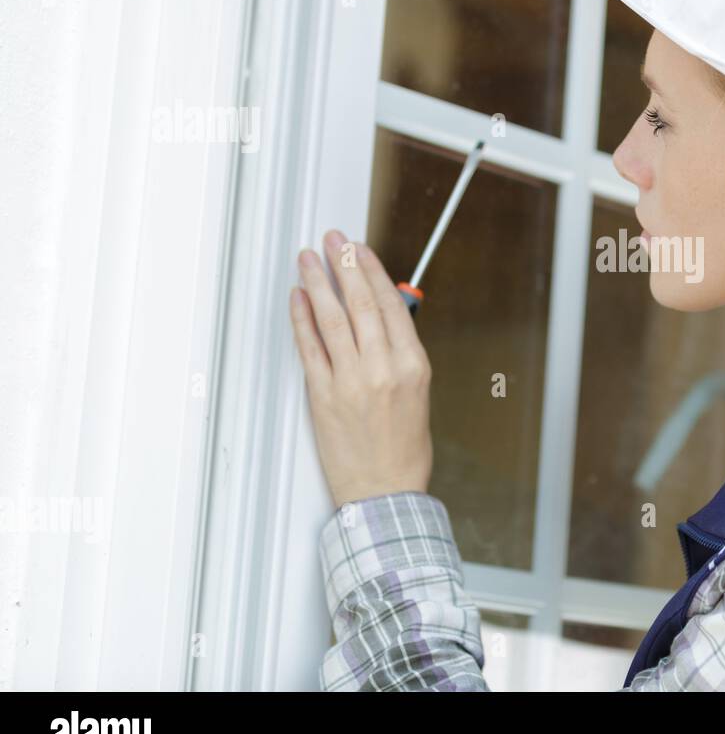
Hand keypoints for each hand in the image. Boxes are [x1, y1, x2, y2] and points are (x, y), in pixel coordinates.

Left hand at [289, 229, 433, 508]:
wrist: (384, 493)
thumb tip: (384, 318)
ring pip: (333, 319)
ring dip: (319, 283)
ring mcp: (351, 381)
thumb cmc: (403, 451)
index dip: (374, 272)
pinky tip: (298, 299)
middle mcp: (384, 369)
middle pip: (362, 303)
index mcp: (413, 366)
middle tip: (334, 240)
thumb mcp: (419, 395)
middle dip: (346, 264)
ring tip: (310, 259)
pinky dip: (302, 319)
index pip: (392, 305)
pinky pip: (310, 348)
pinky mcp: (323, 396)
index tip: (362, 251)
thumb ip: (401, 355)